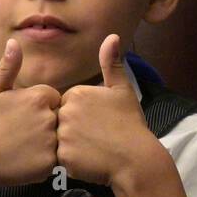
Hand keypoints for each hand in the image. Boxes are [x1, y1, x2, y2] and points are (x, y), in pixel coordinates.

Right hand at [0, 37, 59, 187]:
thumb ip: (8, 67)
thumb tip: (13, 41)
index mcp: (38, 96)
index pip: (52, 97)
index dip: (36, 107)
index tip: (19, 117)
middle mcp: (49, 117)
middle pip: (57, 117)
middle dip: (43, 124)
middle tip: (20, 134)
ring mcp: (51, 141)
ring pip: (58, 138)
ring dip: (45, 143)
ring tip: (21, 147)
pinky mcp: (51, 163)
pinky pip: (56, 159)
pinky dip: (44, 160)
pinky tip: (24, 160)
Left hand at [57, 34, 155, 187]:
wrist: (137, 160)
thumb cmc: (130, 124)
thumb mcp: (123, 91)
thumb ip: (112, 65)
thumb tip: (112, 36)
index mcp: (76, 94)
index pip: (69, 104)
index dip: (84, 115)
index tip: (99, 122)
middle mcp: (65, 111)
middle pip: (61, 120)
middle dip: (75, 129)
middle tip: (97, 136)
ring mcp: (62, 134)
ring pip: (59, 139)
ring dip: (73, 144)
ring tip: (94, 148)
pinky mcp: (62, 156)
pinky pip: (60, 157)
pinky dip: (72, 160)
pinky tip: (89, 160)